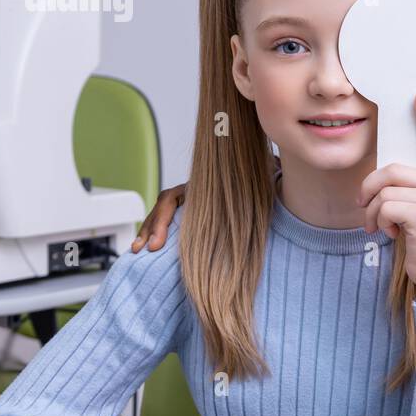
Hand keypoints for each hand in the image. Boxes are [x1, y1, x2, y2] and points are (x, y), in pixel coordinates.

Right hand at [131, 155, 284, 251]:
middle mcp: (189, 195)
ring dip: (147, 234)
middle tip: (145, 250)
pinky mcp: (186, 220)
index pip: (170, 198)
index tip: (158, 244)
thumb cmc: (257, 183)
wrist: (257, 188)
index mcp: (198, 186)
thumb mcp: (259, 176)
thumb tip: (278, 161)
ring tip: (137, 252)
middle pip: (160, 209)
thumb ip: (266, 170)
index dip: (161, 219)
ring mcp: (186, 208)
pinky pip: (165, 227)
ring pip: (158, 218)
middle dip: (150, 230)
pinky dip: (154, 237)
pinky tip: (145, 253)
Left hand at [357, 91, 415, 304]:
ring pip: (384, 190)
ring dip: (372, 212)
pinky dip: (378, 222)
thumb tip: (380, 179)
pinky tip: (391, 234)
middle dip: (370, 188)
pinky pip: (383, 207)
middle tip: (364, 206)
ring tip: (380, 226)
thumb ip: (410, 188)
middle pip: (391, 169)